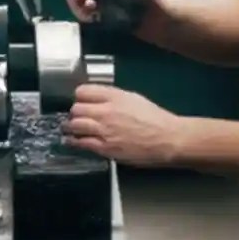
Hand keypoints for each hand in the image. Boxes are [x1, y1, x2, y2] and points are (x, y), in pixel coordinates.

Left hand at [61, 84, 183, 166]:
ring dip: (71, 126)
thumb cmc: (155, 118)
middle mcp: (106, 111)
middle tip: (76, 117)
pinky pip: (81, 143)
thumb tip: (99, 100)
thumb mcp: (134, 98)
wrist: (167, 139)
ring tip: (70, 128)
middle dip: (74, 112)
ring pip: (75, 125)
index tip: (81, 101)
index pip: (83, 91)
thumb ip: (114, 97)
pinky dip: (74, 141)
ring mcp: (104, 130)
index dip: (80, 97)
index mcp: (114, 96)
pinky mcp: (105, 148)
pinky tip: (72, 140)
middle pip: (76, 108)